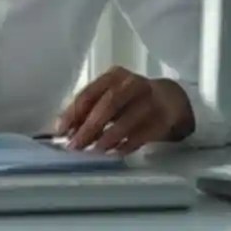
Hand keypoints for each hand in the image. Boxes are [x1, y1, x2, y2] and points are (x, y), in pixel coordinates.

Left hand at [55, 67, 194, 153]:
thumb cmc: (131, 100)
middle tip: (76, 145)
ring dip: (108, 137)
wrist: (171, 99)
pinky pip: (144, 133)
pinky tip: (116, 152)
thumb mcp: (109, 99)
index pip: (89, 93)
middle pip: (109, 104)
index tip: (60, 131)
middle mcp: (132, 84)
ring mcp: (151, 99)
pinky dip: (128, 144)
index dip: (73, 113)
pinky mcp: (164, 117)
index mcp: (113, 77)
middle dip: (90, 126)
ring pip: (128, 118)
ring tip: (95, 151)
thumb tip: (66, 132)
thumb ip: (89, 112)